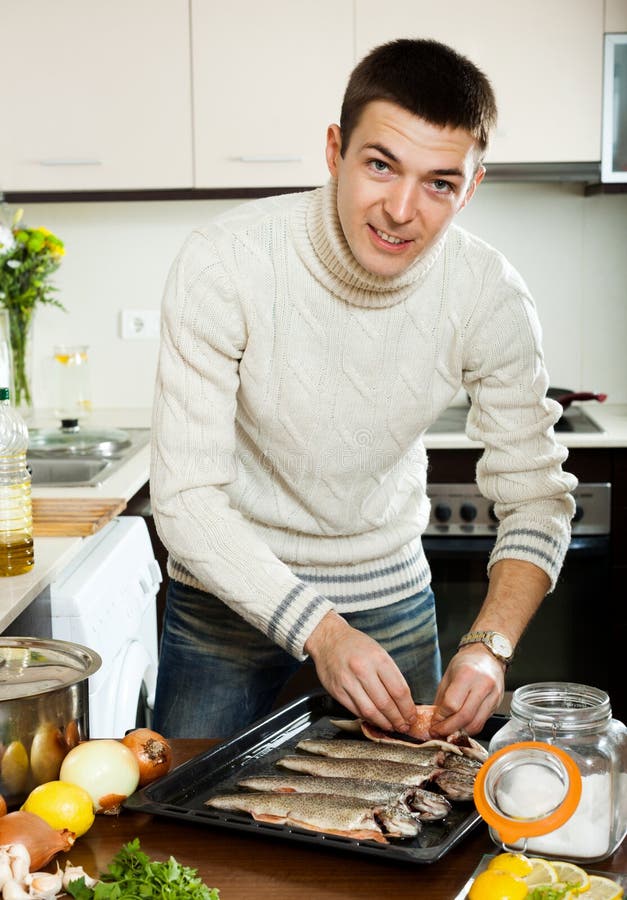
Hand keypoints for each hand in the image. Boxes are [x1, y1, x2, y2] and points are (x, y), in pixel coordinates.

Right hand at [304, 611, 416, 732]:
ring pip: (370, 711)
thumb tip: (403, 701)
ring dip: (384, 723)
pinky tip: (375, 719)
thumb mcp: (379, 652)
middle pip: (386, 703)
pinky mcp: (337, 691)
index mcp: (378, 658)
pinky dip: (368, 718)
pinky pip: (355, 710)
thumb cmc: (356, 645)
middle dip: (398, 719)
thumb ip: (391, 675)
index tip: (412, 716)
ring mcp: (348, 681)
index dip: (408, 708)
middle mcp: (363, 670)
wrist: (328, 639)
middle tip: (404, 726)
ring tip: (391, 726)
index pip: (399, 690)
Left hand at [430, 645, 504, 736]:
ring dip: (459, 732)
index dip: (440, 717)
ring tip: (448, 731)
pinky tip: (461, 726)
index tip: (433, 722)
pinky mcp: (497, 704)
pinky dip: (470, 728)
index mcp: (467, 674)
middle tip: (437, 732)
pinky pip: (482, 722)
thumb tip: (434, 719)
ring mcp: (493, 695)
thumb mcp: (448, 674)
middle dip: (448, 729)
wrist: (488, 656)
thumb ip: (441, 697)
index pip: (451, 704)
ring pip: (475, 723)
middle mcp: (482, 685)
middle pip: (464, 717)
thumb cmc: (466, 663)